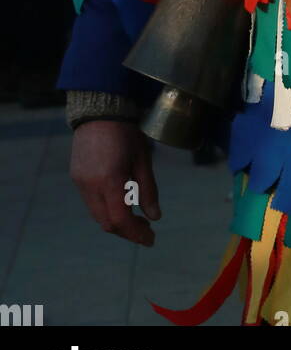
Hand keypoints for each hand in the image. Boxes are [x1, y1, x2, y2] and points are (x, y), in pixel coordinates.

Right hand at [70, 120, 160, 246]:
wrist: (99, 111)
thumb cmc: (126, 132)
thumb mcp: (143, 159)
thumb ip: (148, 190)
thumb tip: (155, 216)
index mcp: (110, 180)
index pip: (120, 219)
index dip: (136, 234)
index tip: (151, 239)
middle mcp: (91, 185)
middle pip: (107, 223)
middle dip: (127, 231)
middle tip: (147, 230)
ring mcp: (80, 183)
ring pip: (97, 215)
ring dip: (117, 221)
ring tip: (136, 218)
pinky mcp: (76, 178)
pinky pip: (91, 202)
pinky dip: (107, 209)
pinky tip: (121, 202)